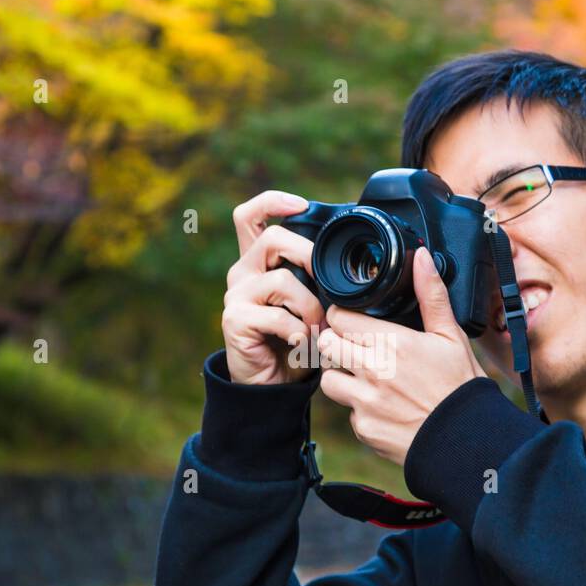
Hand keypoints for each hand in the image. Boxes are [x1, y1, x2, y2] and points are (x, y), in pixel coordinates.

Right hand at [222, 190, 327, 384]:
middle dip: (307, 255)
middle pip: (272, 239)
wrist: (271, 383)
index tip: (301, 205)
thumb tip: (350, 262)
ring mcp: (236, 296)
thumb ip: (316, 278)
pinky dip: (300, 332)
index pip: (250, 215)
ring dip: (311, 306)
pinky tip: (304, 344)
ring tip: (320, 328)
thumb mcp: (309, 302)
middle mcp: (242, 272)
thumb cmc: (295, 340)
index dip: (273, 202)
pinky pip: (278, 317)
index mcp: (258, 262)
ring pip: (282, 281)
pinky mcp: (235, 320)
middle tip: (327, 282)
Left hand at [317, 246, 486, 466]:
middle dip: (337, 343)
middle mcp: (372, 370)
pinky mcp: (364, 429)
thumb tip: (421, 257)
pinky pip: (348, 413)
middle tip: (357, 348)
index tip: (353, 322)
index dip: (344, 317)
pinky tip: (384, 407)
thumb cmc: (461, 386)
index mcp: (392, 342)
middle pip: (325, 343)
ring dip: (342, 376)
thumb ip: (430, 294)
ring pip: (328, 379)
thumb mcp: (451, 335)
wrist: (466, 441)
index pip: (338, 317)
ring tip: (367, 378)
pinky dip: (360, 409)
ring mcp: (365, 402)